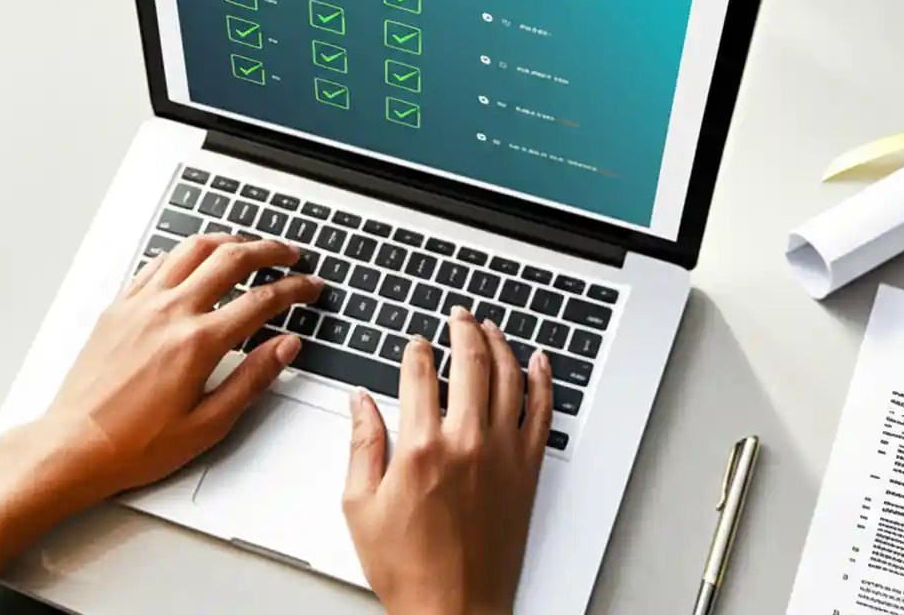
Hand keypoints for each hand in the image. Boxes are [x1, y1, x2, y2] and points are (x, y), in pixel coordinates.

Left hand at [31, 233, 322, 506]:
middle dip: (270, 250)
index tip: (310, 287)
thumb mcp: (209, 424)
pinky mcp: (119, 307)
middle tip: (291, 255)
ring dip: (229, 240)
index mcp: (197, 343)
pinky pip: (158, 262)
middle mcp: (169, 314)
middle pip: (231, 259)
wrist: (73, 447)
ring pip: (193, 249)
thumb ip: (253, 379)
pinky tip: (197, 258)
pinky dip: (186, 252)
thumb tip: (286, 347)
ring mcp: (140, 305)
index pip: (261, 300)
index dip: (295, 289)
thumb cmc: (135, 444)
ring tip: (250, 245)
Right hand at [343, 307, 553, 614]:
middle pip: (471, 362)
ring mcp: (503, 453)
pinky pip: (543, 412)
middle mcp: (467, 442)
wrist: (455, 609)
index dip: (415, 349)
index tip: (415, 343)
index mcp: (421, 448)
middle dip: (463, 330)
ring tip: (490, 328)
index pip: (419, 373)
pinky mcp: (527, 470)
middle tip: (458, 317)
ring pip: (510, 377)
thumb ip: (362, 445)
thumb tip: (360, 402)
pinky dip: (543, 380)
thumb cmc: (408, 567)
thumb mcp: (360, 507)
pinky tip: (538, 362)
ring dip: (501, 344)